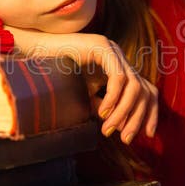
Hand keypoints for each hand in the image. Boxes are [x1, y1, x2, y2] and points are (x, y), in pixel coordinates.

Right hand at [4, 26, 158, 144]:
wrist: (33, 56)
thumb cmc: (56, 77)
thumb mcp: (85, 97)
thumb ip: (103, 108)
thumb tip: (119, 128)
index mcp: (119, 68)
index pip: (147, 90)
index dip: (151, 112)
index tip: (149, 135)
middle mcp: (120, 58)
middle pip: (144, 90)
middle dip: (138, 117)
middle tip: (125, 138)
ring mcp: (112, 50)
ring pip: (134, 85)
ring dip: (124, 111)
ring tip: (109, 129)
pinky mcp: (102, 47)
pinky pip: (117, 77)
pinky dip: (113, 98)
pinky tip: (102, 112)